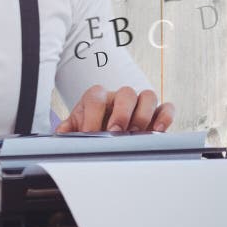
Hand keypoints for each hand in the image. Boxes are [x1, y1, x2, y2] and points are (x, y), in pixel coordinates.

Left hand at [55, 85, 174, 132]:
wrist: (106, 131)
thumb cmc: (92, 126)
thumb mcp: (76, 127)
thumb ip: (67, 129)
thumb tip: (60, 134)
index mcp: (98, 97)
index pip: (96, 96)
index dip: (93, 114)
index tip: (90, 133)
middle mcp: (120, 97)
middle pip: (126, 92)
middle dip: (121, 113)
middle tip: (116, 132)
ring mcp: (139, 103)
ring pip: (148, 96)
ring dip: (143, 114)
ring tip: (136, 133)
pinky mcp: (156, 114)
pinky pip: (166, 107)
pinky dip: (165, 117)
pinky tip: (157, 131)